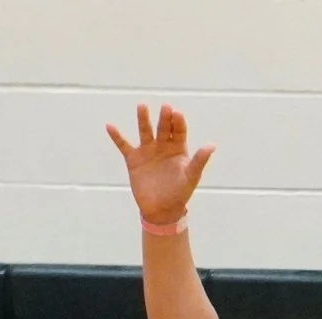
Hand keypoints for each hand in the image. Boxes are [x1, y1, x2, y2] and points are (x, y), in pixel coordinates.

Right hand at [105, 103, 214, 225]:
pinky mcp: (134, 159)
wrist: (161, 210)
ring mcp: (147, 151)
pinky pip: (124, 145)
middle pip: (163, 127)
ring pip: (145, 131)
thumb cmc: (180, 193)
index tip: (177, 114)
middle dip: (164, 118)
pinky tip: (110, 126)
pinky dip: (117, 137)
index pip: (179, 131)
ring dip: (143, 119)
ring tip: (142, 106)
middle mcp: (162, 146)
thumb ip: (199, 160)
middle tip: (166, 107)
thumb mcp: (191, 176)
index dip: (178, 122)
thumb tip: (211, 146)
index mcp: (178, 148)